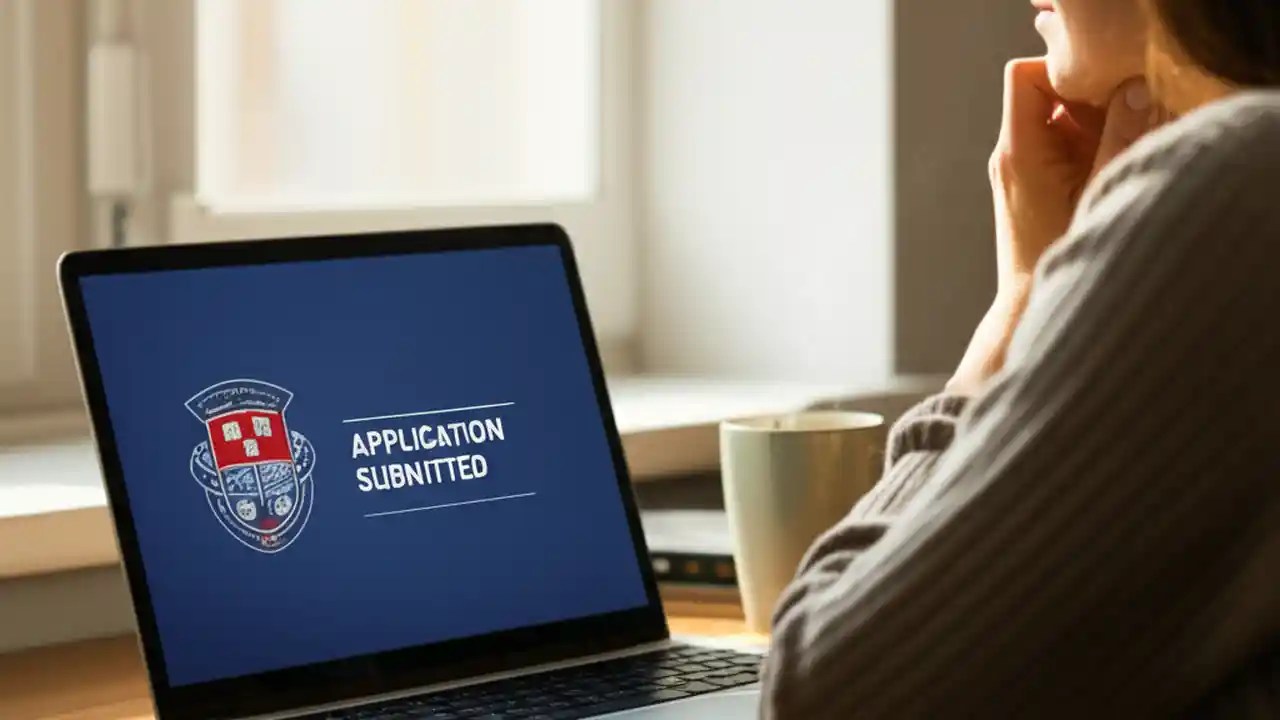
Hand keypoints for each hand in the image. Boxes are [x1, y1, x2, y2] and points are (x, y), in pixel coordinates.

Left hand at [949, 58, 1163, 393]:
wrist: (1030, 311)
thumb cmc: (1062, 258)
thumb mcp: (1101, 191)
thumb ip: (1121, 137)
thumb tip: (1134, 91)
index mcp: (1017, 152)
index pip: (1026, 76)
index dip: (1065, 75)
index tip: (1100, 101)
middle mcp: (1009, 157)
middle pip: (1049, 95)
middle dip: (1089, 107)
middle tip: (1117, 139)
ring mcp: (1017, 172)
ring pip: (1060, 123)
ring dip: (1094, 132)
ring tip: (1109, 167)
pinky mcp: (1030, 186)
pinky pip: (1060, 148)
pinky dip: (1087, 153)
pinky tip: (1102, 181)